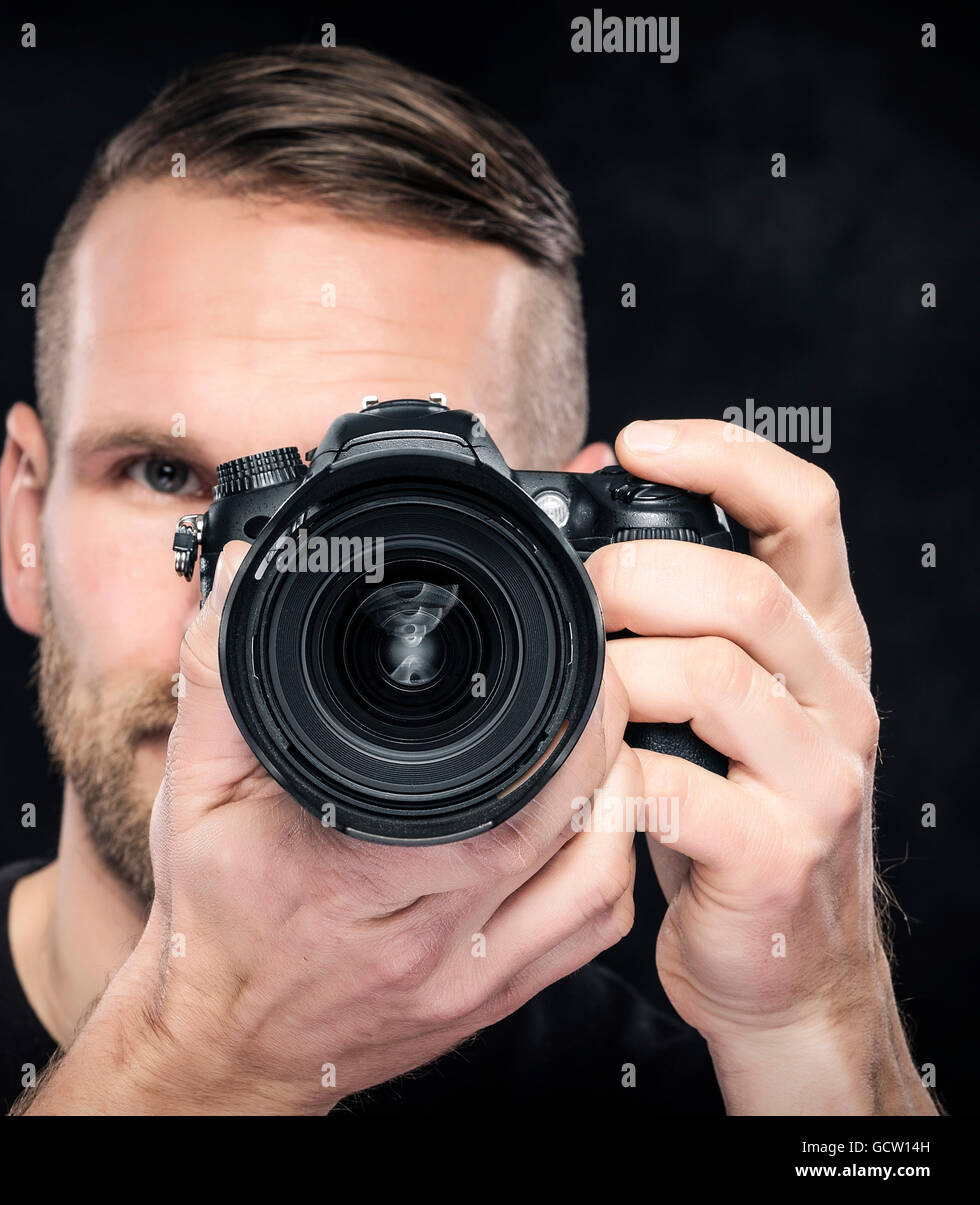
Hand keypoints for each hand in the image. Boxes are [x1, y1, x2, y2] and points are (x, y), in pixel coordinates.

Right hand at [26, 541, 642, 1114]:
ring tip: (595, 740)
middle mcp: (432, 938)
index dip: (561, 716)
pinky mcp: (494, 1001)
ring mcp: (473, 979)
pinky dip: (611, 865)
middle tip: (590, 678)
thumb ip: (216, 679)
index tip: (564, 654)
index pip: (503, 789)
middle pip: (574, 826)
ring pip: (602, 882)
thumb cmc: (211, 923)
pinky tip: (592, 824)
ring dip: (619, 800)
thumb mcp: (194, 790)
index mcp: (361, 877)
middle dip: (600, 737)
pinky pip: (591, 934)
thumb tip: (240, 582)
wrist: (220, 1046)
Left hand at [589, 418, 934, 1113]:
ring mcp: (820, 777)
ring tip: (573, 687)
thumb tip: (594, 478)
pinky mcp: (779, 852)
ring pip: (710, 677)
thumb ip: (676, 604)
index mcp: (821, 640)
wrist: (781, 956)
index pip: (804, 509)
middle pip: (745, 588)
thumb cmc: (730, 807)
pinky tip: (581, 774)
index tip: (636, 442)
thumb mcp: (719, 698)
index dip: (724, 457)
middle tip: (575, 591)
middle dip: (636, 574)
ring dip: (617, 672)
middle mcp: (837, 696)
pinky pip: (678, 788)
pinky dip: (610, 772)